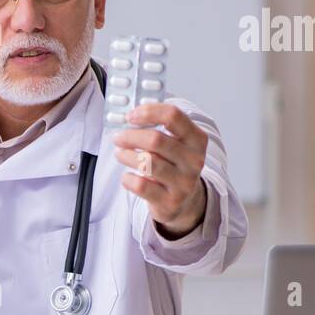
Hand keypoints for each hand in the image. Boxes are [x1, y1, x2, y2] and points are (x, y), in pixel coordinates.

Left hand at [111, 103, 208, 238]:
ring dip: (126, 155)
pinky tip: (127, 176)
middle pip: (155, 140)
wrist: (185, 201)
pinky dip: (128, 179)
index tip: (130, 115)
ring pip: (147, 163)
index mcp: (197, 139)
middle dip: (130, 136)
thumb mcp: (175, 144)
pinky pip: (141, 186)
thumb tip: (129, 112)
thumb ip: (159, 127)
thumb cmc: (173, 164)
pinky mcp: (170, 201)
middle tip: (117, 137)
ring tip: (120, 153)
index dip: (148, 112)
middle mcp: (194, 160)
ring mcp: (184, 182)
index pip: (173, 116)